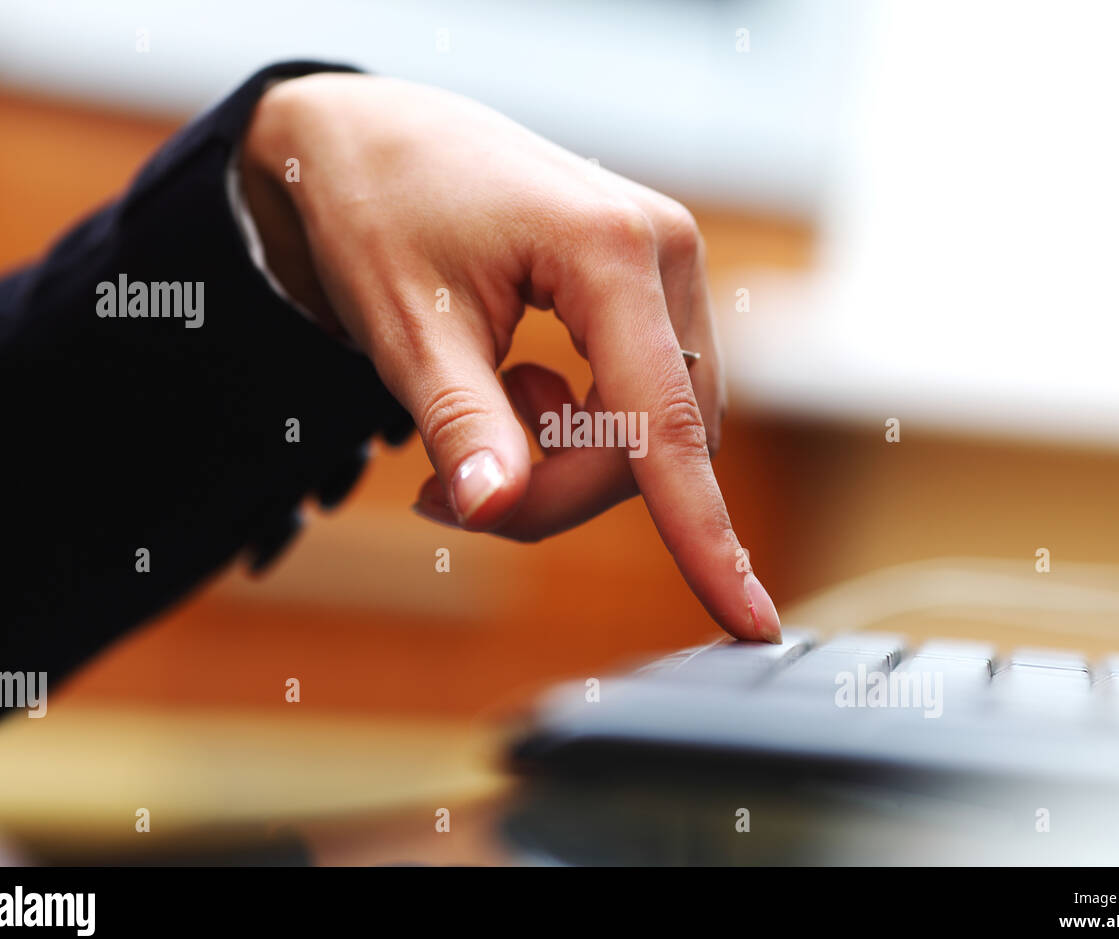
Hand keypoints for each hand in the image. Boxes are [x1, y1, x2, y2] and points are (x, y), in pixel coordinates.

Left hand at [239, 72, 780, 641]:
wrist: (370, 138)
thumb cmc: (381, 209)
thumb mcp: (408, 330)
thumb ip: (464, 427)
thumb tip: (496, 512)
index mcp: (610, 249)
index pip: (661, 423)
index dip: (701, 532)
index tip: (748, 618)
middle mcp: (663, 250)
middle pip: (658, 438)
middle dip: (565, 490)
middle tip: (457, 499)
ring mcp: (665, 264)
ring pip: (655, 424)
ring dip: (568, 461)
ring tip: (474, 434)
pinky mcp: (648, 283)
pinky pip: (642, 395)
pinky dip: (579, 426)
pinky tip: (516, 388)